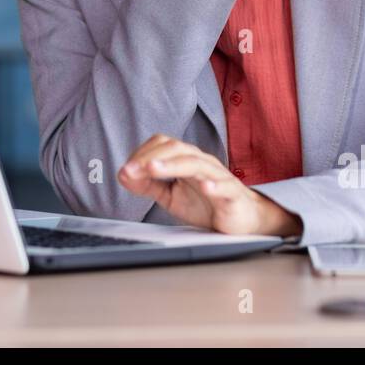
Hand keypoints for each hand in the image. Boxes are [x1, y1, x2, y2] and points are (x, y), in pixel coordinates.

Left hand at [118, 134, 303, 237]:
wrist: (241, 220)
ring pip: (197, 164)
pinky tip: (204, 186)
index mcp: (186, 160)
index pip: (163, 144)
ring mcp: (218, 177)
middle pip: (178, 149)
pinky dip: (214, 185)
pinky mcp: (232, 195)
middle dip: (151, 158)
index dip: (142, 154)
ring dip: (173, 166)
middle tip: (131, 171)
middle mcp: (202, 163)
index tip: (125, 171)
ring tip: (154, 169)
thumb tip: (123, 174)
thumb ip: (148, 185)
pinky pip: (225, 187)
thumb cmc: (206, 204)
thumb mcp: (170, 196)